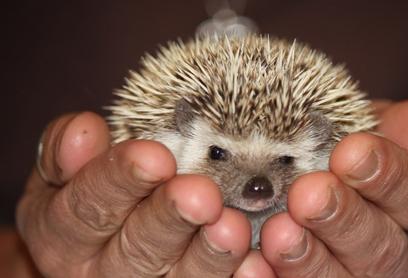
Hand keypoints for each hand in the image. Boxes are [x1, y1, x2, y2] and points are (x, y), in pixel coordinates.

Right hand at [16, 112, 251, 276]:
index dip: (121, 180)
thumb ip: (66, 153)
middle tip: (200, 195)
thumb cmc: (86, 200)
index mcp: (66, 233)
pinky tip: (257, 264)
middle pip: (139, 247)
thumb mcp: (64, 176)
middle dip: (171, 219)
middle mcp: (105, 268)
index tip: (155, 156)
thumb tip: (83, 130)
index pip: (90, 206)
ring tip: (233, 228)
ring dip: (210, 255)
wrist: (94, 247)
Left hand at [257, 92, 407, 276]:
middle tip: (307, 194)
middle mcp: (404, 259)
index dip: (390, 176)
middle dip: (344, 221)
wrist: (330, 196)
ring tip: (278, 232)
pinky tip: (251, 265)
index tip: (351, 151)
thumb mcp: (386, 139)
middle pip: (383, 251)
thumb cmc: (360, 162)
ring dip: (308, 260)